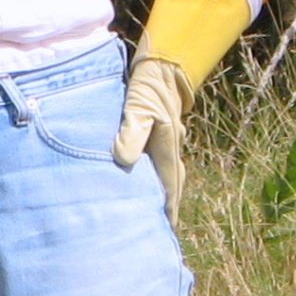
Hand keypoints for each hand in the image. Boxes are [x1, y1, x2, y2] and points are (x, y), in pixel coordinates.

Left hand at [112, 55, 192, 225]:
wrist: (164, 66)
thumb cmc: (148, 87)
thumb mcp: (136, 106)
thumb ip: (131, 131)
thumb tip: (124, 159)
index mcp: (167, 148)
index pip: (168, 186)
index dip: (167, 209)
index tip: (165, 230)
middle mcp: (171, 149)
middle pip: (171, 185)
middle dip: (168, 207)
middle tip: (162, 230)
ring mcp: (167, 142)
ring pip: (168, 175)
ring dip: (164, 194)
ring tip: (156, 214)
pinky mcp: (161, 136)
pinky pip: (161, 164)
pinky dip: (158, 178)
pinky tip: (149, 184)